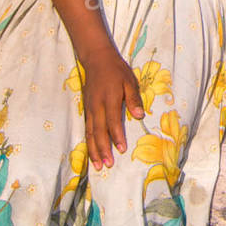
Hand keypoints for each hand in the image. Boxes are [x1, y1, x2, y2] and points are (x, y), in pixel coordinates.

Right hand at [79, 47, 144, 169]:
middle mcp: (97, 106)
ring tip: (98, 165)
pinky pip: (87, 129)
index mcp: (109, 98)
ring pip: (90, 133)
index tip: (121, 149)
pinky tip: (92, 152)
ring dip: (94, 150)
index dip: (117, 136)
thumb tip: (139, 115)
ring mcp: (89, 108)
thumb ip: (133, 98)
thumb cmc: (117, 70)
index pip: (112, 121)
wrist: (96, 59)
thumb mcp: (129, 80)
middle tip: (108, 165)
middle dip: (103, 149)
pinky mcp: (86, 109)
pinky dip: (88, 142)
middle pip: (98, 131)